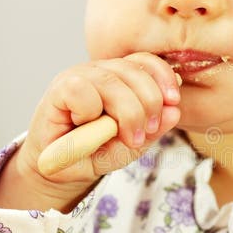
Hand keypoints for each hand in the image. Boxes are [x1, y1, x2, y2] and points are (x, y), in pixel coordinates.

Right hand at [0, 52, 180, 211]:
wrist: (58, 171)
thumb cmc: (94, 152)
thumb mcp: (131, 145)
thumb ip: (153, 128)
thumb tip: (174, 111)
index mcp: (119, 77)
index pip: (145, 61)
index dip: (163, 77)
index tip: (173, 102)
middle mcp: (99, 72)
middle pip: (134, 71)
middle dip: (149, 104)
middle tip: (145, 133)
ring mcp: (78, 77)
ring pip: (111, 82)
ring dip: (126, 113)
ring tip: (126, 137)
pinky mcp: (58, 89)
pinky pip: (81, 91)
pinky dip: (89, 112)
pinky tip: (85, 126)